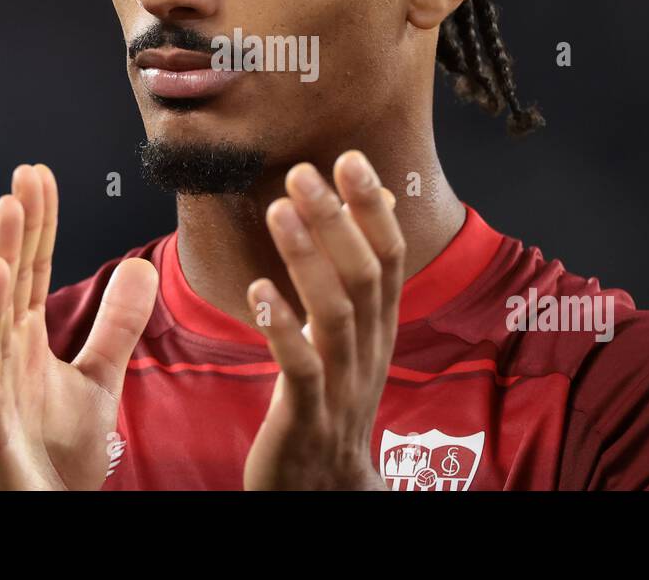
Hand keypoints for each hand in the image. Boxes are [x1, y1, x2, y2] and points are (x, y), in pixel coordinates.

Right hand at [0, 163, 157, 489]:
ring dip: (1, 254)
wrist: (37, 519)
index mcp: (24, 345)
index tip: (43, 177)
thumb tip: (140, 268)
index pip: (34, 271)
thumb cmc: (54, 461)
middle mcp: (0, 355)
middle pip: (12, 277)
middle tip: (28, 172)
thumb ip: (116, 327)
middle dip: (20, 225)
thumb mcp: (97, 381)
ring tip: (11, 204)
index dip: (40, 225)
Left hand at [244, 151, 404, 489]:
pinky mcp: (306, 416)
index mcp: (380, 331)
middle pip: (363, 275)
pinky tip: (259, 289)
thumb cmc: (331, 403)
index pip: (388, 259)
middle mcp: (368, 352)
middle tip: (304, 170)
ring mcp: (341, 385)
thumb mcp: (356, 339)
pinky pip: (301, 368)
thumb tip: (375, 203)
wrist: (324, 489)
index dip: (371, 209)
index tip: (351, 159)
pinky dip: (284, 326)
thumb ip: (361, 276)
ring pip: (336, 313)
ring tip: (280, 209)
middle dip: (337, 219)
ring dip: (309, 257)